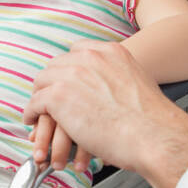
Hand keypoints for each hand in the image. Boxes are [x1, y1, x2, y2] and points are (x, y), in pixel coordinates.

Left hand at [22, 42, 187, 187]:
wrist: (154, 135)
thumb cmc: (152, 121)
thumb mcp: (139, 84)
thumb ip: (120, 81)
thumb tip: (112, 94)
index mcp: (111, 52)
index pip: (78, 52)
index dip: (69, 69)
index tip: (66, 81)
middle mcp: (90, 58)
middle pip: (57, 65)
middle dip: (52, 83)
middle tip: (49, 99)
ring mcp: (72, 75)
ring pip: (43, 82)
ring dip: (40, 98)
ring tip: (38, 112)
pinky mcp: (58, 96)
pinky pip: (36, 102)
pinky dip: (32, 114)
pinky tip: (33, 122)